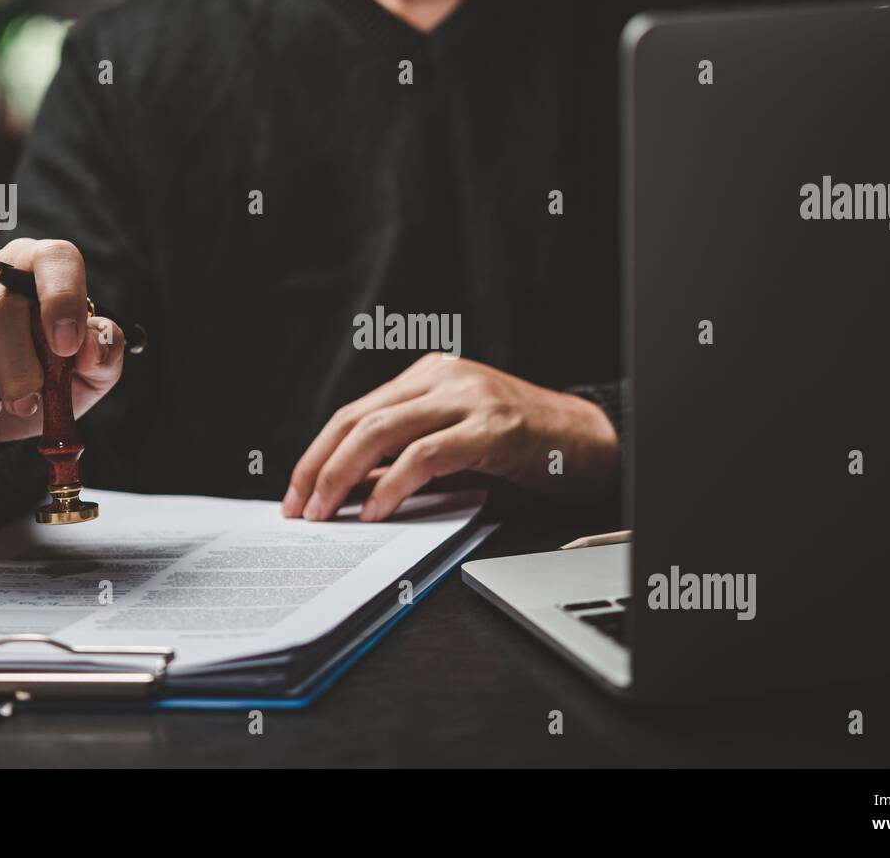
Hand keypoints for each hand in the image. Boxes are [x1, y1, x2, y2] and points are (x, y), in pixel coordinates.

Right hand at [0, 239, 124, 453]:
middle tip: (28, 400)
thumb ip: (104, 355)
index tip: (67, 347)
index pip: (54, 256)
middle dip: (22, 369)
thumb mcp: (84, 378)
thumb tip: (92, 343)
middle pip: (2, 307)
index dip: (64, 298)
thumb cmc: (35, 387)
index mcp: (28, 266)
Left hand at [282, 353, 619, 521]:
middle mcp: (443, 377)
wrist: (595, 444)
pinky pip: (426, 455)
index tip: (295, 493)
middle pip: (358, 419)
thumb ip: (405, 458)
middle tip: (299, 510)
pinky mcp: (494, 428)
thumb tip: (346, 491)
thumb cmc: (524, 452)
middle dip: (318, 468)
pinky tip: (376, 510)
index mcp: (430, 376)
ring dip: (343, 477)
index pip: (354, 412)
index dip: (317, 454)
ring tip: (326, 514)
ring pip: (382, 431)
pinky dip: (393, 484)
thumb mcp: (455, 447)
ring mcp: (469, 398)